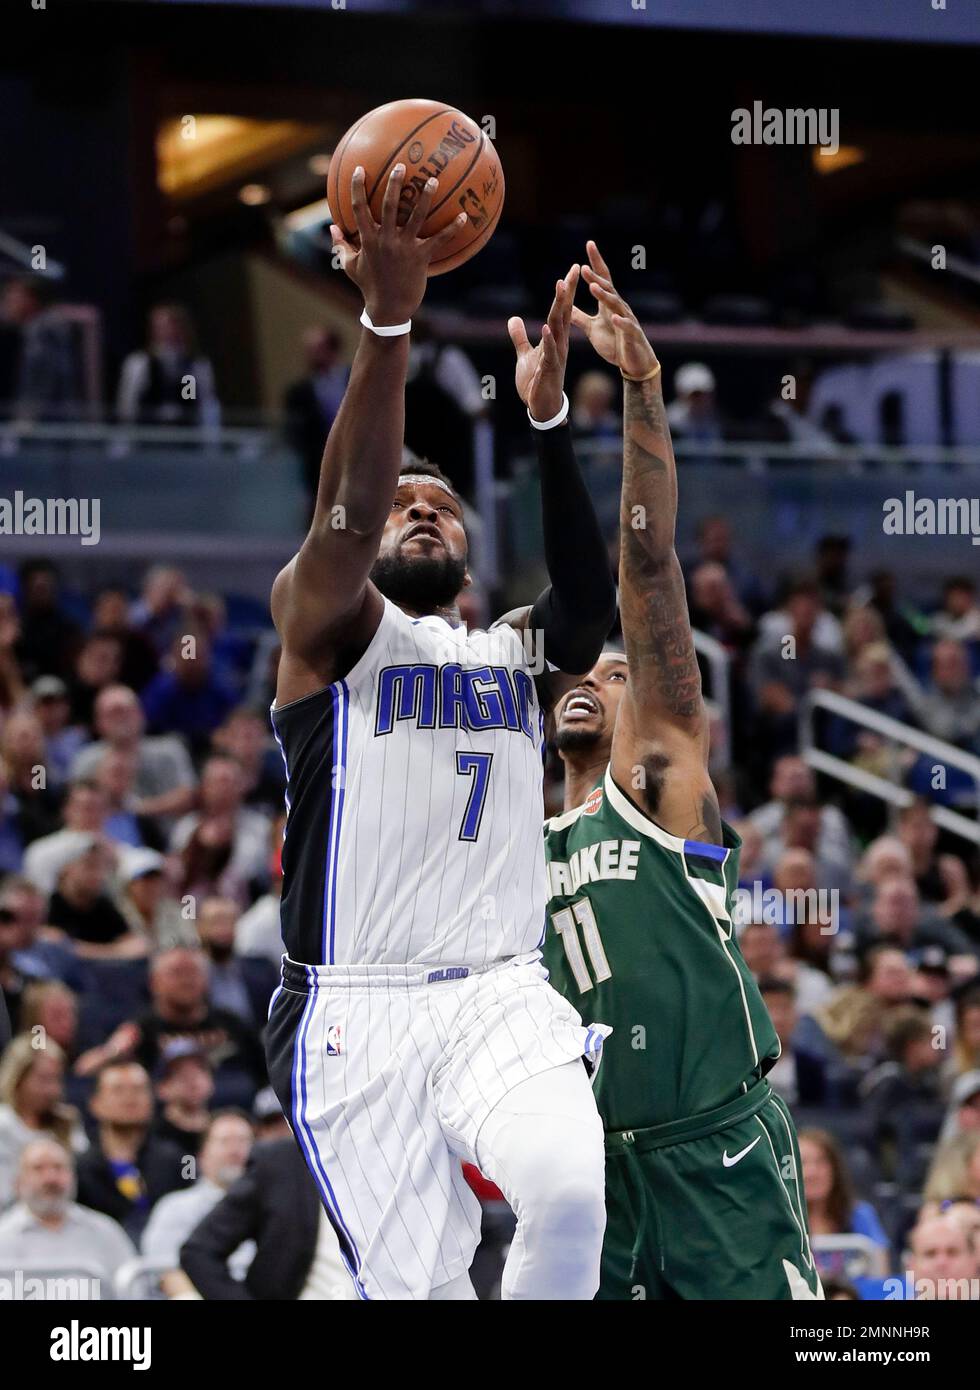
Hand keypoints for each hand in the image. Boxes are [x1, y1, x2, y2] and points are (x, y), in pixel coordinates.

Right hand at [330, 165, 466, 324]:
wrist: (388, 310)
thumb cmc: (369, 287)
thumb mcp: (351, 266)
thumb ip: (341, 245)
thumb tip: (332, 227)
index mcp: (368, 240)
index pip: (359, 209)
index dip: (357, 188)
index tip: (359, 169)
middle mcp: (386, 240)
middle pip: (390, 205)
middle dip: (395, 184)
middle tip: (401, 166)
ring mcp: (404, 248)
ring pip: (416, 217)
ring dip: (425, 197)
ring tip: (432, 180)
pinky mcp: (421, 258)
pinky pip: (439, 239)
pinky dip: (452, 228)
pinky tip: (464, 217)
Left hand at [507, 265, 579, 420]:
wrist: (542, 407)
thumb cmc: (536, 382)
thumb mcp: (525, 355)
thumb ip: (520, 337)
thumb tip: (514, 319)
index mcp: (556, 339)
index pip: (561, 311)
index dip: (566, 291)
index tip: (571, 270)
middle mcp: (560, 344)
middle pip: (563, 313)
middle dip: (568, 291)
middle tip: (574, 269)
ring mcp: (556, 356)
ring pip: (558, 327)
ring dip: (559, 307)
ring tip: (561, 287)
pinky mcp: (550, 369)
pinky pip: (550, 353)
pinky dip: (548, 340)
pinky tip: (546, 327)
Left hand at [573, 240, 658, 378]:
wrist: (634, 363)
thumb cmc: (615, 344)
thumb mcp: (592, 329)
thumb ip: (579, 317)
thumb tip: (566, 304)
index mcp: (608, 305)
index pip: (602, 279)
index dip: (595, 263)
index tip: (589, 244)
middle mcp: (618, 308)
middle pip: (607, 288)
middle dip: (596, 278)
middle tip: (583, 267)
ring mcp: (627, 320)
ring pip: (615, 305)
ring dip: (604, 296)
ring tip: (593, 287)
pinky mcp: (632, 335)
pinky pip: (626, 327)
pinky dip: (620, 322)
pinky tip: (613, 317)